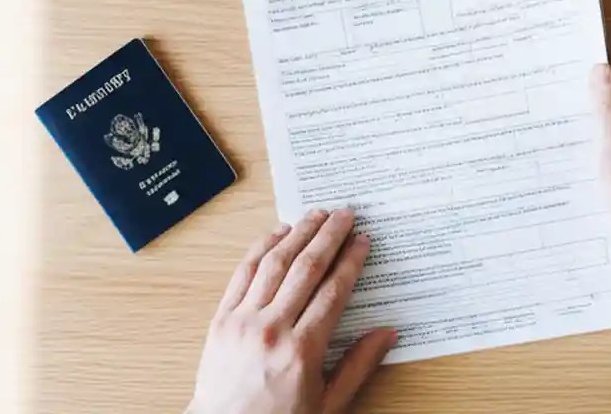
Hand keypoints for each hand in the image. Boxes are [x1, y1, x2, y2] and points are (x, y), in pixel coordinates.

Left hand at [188, 209, 397, 413]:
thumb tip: (388, 334)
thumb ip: (358, 366)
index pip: (334, 291)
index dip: (351, 261)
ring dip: (298, 233)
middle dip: (329, 236)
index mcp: (302, 351)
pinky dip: (261, 248)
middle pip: (306, 268)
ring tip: (316, 215)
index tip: (362, 241)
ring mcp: (243, 321)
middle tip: (346, 214)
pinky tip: (278, 233)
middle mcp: (272, 329)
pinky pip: (243, 273)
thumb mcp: (328, 404)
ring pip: (274, 263)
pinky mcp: (222, 319)